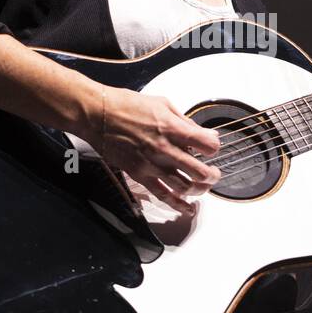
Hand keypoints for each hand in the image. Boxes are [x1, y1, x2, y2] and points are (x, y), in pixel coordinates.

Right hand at [88, 86, 221, 214]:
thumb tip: (206, 133)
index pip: (207, 145)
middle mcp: (164, 149)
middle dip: (212, 174)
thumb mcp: (162, 104)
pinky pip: (162, 195)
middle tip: (213, 173)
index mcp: (172, 128)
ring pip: (184, 187)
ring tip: (202, 187)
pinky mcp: (139, 175)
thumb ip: (186, 121)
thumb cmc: (127, 105)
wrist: (98, 114)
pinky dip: (178, 205)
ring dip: (198, 190)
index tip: (211, 148)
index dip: (214, 148)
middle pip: (200, 171)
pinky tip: (187, 208)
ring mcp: (151, 164)